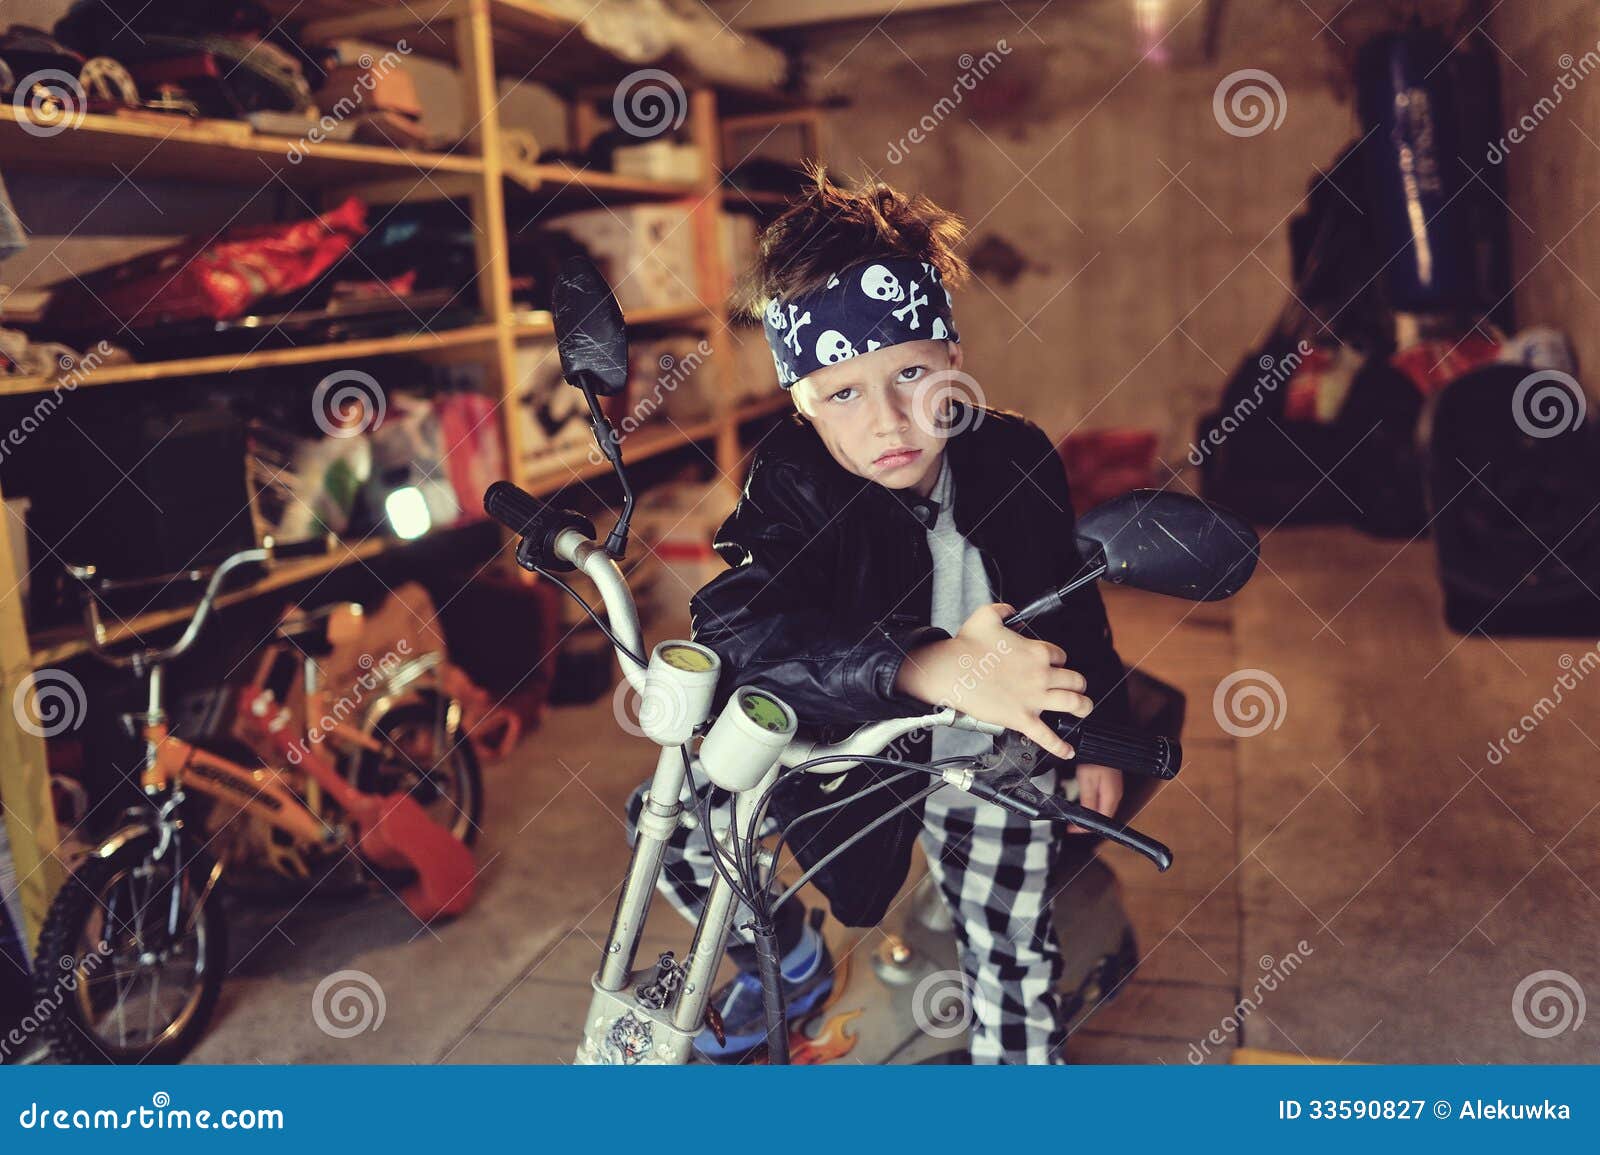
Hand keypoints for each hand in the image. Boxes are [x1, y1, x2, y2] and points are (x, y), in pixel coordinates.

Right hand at [893, 602, 1092, 759]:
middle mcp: (1041, 675)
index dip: (1058, 660)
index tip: (1052, 664)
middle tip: (1075, 687)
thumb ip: (1004, 610)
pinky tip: (1068, 751)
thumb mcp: (987, 615)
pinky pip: (1047, 736)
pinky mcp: (1021, 718)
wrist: (951, 670)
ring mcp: (1033, 698)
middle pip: (1075, 680)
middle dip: (1077, 683)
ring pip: (1073, 704)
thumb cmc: (966, 646)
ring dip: (1083, 707)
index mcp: (1036, 651)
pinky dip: (1060, 746)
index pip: (1061, 656)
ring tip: (1083, 709)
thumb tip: (1011, 610)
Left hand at [1069, 764, 1123, 833]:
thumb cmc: (1095, 757)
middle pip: (1103, 817)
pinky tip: (1086, 807)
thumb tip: (1085, 818)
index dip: (1087, 828)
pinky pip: (1104, 802)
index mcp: (1111, 796)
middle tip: (1073, 827)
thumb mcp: (1087, 781)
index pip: (1102, 820)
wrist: (1101, 743)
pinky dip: (1094, 807)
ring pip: (1103, 810)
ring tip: (1077, 819)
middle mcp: (1116, 795)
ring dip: (1091, 816)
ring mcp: (1114, 791)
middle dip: (1088, 824)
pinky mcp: (1111, 786)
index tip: (1074, 830)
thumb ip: (1087, 801)